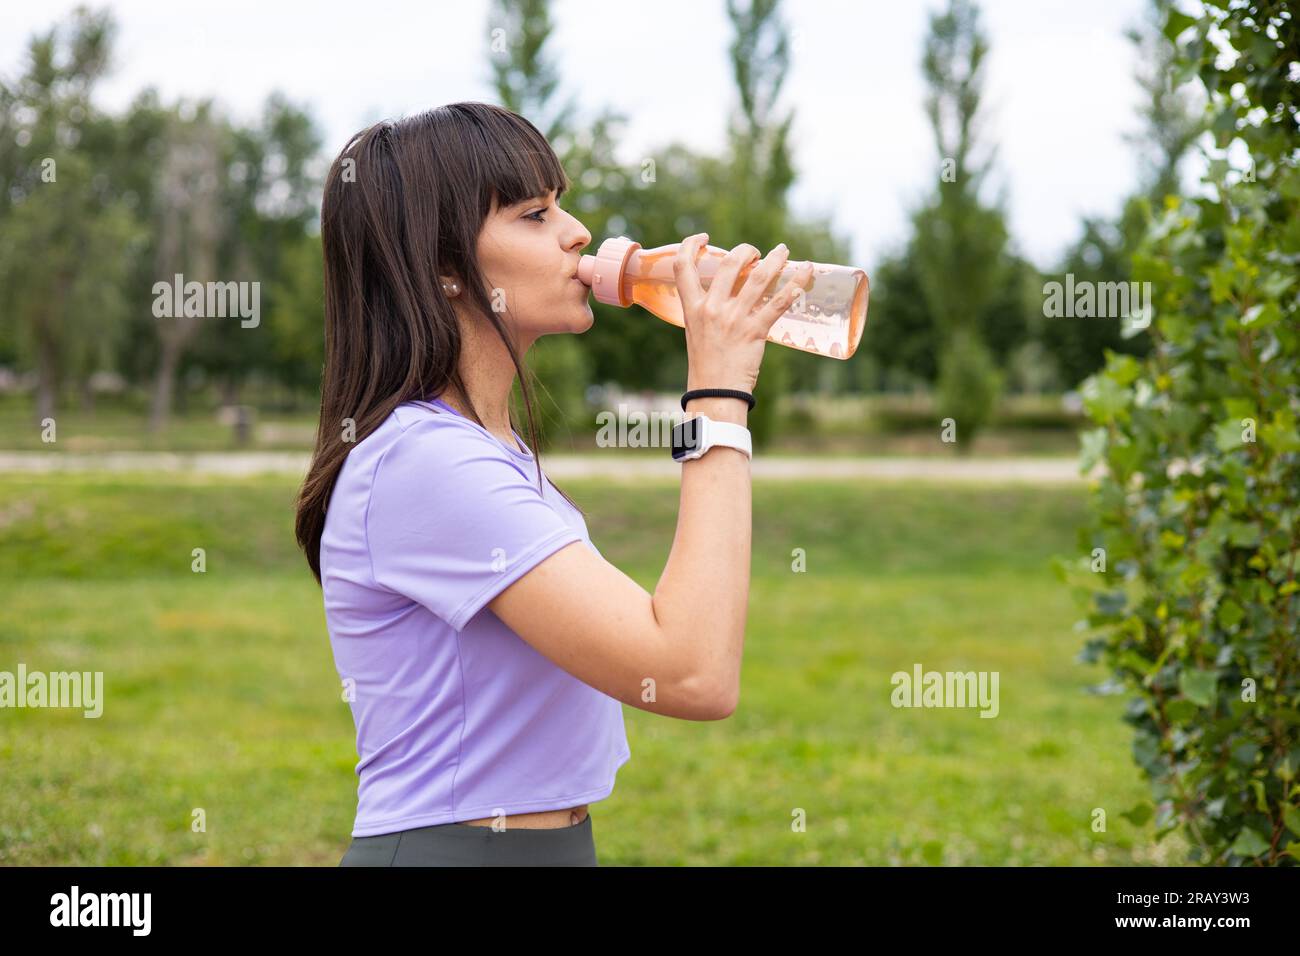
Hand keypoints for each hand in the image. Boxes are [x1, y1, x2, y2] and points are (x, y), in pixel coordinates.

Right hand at [673, 233, 814, 394]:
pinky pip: (780, 301)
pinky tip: (807, 271)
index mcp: (692, 309)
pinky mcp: (755, 331)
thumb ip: (708, 312)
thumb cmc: (707, 365)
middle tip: (755, 253)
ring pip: (758, 277)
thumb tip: (727, 295)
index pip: (683, 267)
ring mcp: (734, 319)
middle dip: (745, 251)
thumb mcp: (697, 333)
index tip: (704, 238)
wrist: (715, 394)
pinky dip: (796, 283)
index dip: (690, 245)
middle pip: (728, 264)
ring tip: (783, 251)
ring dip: (774, 259)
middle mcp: (712, 309)